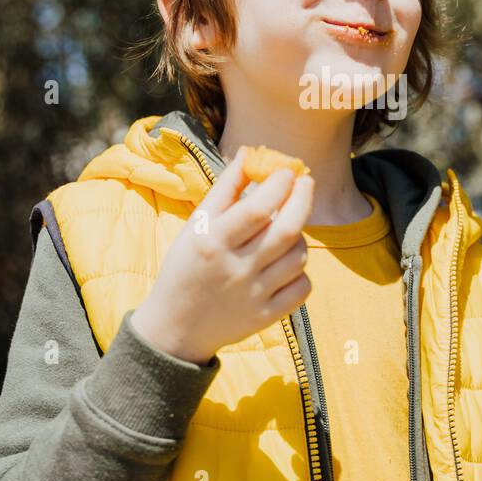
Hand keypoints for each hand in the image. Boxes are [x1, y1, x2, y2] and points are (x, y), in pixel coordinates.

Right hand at [127, 148, 314, 364]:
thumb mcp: (197, 225)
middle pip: (286, 230)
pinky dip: (301, 272)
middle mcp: (235, 269)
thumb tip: (250, 153)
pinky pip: (302, 288)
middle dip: (303, 199)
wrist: (175, 327)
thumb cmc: (187, 266)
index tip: (287, 170)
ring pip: (298, 257)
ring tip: (287, 228)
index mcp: (213, 242)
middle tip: (306, 182)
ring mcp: (253, 295)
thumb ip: (226, 189)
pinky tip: (287, 263)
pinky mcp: (266, 317)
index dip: (279, 185)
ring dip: (299, 236)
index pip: (257, 208)